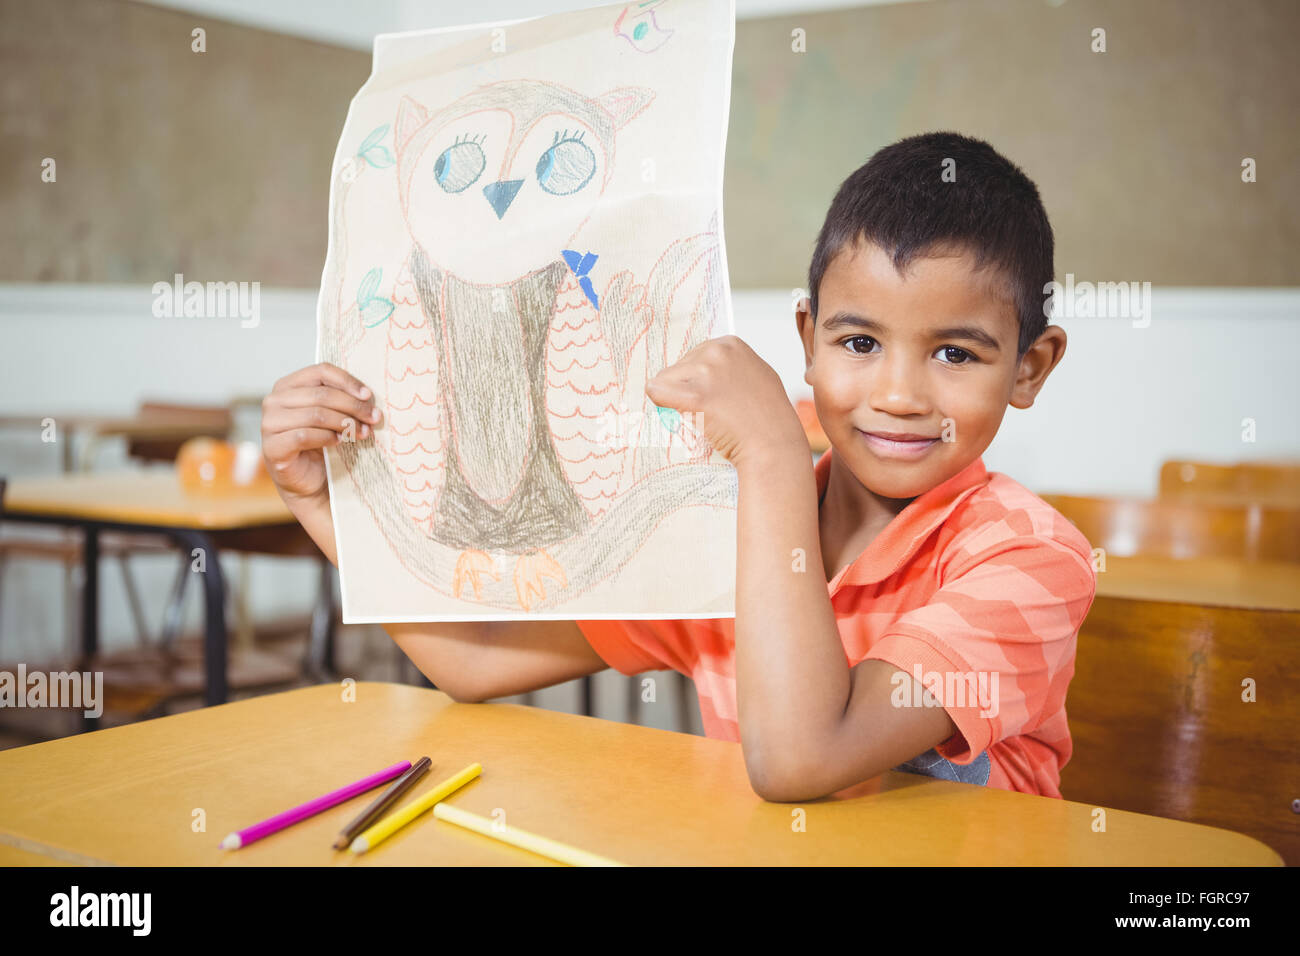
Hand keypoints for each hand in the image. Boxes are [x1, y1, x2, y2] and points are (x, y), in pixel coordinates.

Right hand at [261, 362, 379, 502]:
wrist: (310, 480)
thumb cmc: (322, 444)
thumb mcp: (333, 415)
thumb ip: (343, 401)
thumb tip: (368, 397)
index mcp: (288, 386)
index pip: (320, 372)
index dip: (347, 381)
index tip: (368, 396)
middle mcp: (274, 401)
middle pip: (321, 394)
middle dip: (352, 406)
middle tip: (373, 418)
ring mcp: (269, 424)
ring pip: (315, 414)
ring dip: (344, 423)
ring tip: (362, 432)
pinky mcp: (272, 447)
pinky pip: (304, 436)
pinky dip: (326, 437)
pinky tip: (339, 441)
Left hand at [645, 335, 804, 467]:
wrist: (774, 446)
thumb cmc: (769, 419)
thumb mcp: (757, 377)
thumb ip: (731, 368)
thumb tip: (705, 371)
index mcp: (731, 344)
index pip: (694, 357)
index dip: (699, 381)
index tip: (717, 398)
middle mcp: (718, 351)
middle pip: (678, 368)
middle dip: (686, 390)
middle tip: (714, 411)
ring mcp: (706, 371)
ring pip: (665, 381)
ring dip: (678, 402)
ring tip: (708, 417)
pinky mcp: (695, 395)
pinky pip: (656, 391)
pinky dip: (662, 406)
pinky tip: (684, 418)